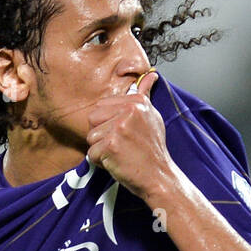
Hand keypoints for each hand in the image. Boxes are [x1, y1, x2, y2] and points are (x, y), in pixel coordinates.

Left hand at [85, 71, 171, 201]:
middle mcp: (129, 111)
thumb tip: (150, 74)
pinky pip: (91, 154)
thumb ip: (145, 95)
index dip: (107, 124)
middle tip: (120, 146)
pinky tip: (117, 163)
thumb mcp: (153, 117)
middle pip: (92, 119)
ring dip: (101, 150)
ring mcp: (119, 128)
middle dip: (101, 135)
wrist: (159, 176)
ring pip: (91, 137)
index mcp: (136, 102)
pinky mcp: (112, 145)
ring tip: (120, 154)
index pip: (101, 106)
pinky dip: (101, 163)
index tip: (124, 134)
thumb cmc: (153, 149)